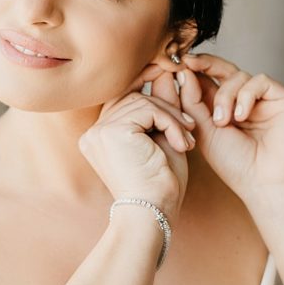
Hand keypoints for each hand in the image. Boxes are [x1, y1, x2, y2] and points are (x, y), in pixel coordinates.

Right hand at [78, 63, 196, 221]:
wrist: (153, 212)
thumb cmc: (160, 185)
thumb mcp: (163, 139)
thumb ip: (161, 107)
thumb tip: (166, 71)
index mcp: (101, 137)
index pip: (121, 99)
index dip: (145, 85)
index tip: (171, 80)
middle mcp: (94, 132)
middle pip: (131, 95)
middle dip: (165, 104)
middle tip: (189, 124)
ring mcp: (99, 131)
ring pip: (141, 100)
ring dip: (172, 117)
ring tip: (188, 140)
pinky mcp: (111, 131)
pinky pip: (147, 109)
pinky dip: (170, 122)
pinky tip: (182, 144)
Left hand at [161, 51, 283, 201]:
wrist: (265, 183)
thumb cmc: (235, 163)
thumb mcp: (204, 129)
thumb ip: (192, 102)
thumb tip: (183, 72)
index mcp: (223, 107)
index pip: (207, 79)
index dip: (191, 70)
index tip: (175, 64)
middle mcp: (244, 99)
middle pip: (223, 68)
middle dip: (204, 64)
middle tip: (187, 63)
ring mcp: (265, 98)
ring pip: (238, 75)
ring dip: (225, 96)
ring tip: (222, 122)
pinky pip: (260, 81)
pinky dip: (246, 96)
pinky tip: (240, 117)